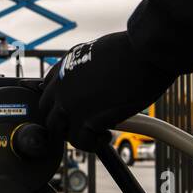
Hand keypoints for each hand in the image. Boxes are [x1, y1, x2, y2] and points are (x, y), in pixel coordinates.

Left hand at [38, 32, 174, 151]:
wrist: (145, 52)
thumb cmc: (132, 49)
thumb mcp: (97, 53)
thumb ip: (87, 71)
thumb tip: (93, 86)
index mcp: (64, 66)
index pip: (47, 92)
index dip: (60, 103)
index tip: (73, 109)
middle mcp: (61, 85)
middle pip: (49, 114)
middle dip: (64, 122)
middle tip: (83, 124)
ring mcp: (70, 103)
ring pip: (59, 131)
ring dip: (76, 135)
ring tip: (96, 133)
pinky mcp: (86, 119)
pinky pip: (81, 142)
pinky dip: (93, 143)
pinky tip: (106, 136)